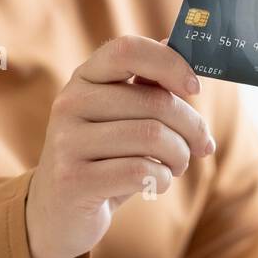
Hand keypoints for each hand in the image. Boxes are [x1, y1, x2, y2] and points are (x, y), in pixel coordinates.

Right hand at [25, 35, 215, 257]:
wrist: (57, 213)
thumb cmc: (103, 158)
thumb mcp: (121, 118)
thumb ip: (147, 84)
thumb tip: (175, 44)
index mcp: (83, 78)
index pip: (126, 50)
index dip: (169, 63)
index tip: (194, 88)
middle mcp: (69, 103)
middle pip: (154, 101)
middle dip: (191, 127)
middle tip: (200, 145)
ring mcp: (67, 141)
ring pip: (152, 137)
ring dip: (180, 156)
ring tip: (177, 166)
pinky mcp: (73, 179)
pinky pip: (141, 170)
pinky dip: (162, 179)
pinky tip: (156, 183)